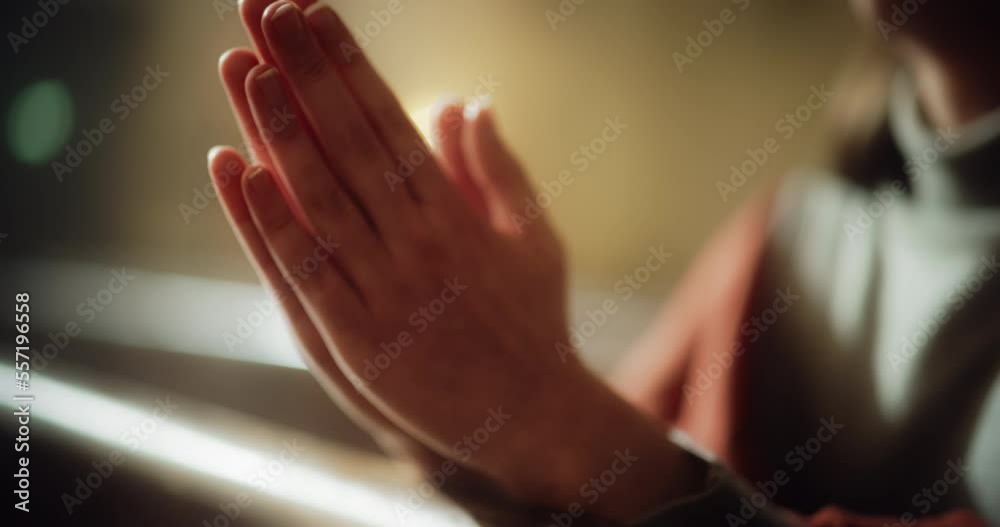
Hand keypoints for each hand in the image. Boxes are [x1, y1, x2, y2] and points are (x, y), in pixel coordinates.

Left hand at [210, 0, 699, 518]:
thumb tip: (466, 104)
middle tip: (268, 13)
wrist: (531, 414)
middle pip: (350, 142)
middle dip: (306, 72)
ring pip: (323, 196)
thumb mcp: (533, 237)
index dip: (349, 64)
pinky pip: (309, 271)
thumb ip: (495, 169)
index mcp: (459, 212)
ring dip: (280, 128)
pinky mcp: (360, 338)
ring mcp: (388, 288)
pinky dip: (272, 220)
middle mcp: (420, 240)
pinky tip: (240, 169)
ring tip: (245, 66)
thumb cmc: (533, 321)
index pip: (392, 120)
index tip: (316, 15)